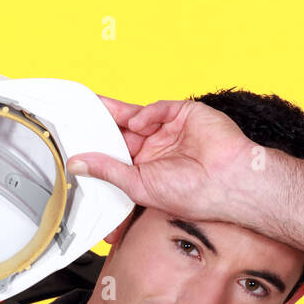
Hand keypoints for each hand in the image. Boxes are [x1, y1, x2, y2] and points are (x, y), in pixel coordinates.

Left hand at [68, 95, 254, 221]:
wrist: (226, 182)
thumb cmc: (191, 195)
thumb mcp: (137, 185)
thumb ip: (107, 171)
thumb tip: (79, 164)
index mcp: (146, 169)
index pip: (116, 153)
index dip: (97, 146)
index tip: (76, 140)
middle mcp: (157, 149)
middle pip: (123, 131)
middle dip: (102, 124)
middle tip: (79, 114)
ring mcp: (171, 131)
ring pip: (137, 116)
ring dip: (118, 115)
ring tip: (96, 109)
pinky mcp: (185, 114)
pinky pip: (159, 108)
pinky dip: (146, 113)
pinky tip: (140, 123)